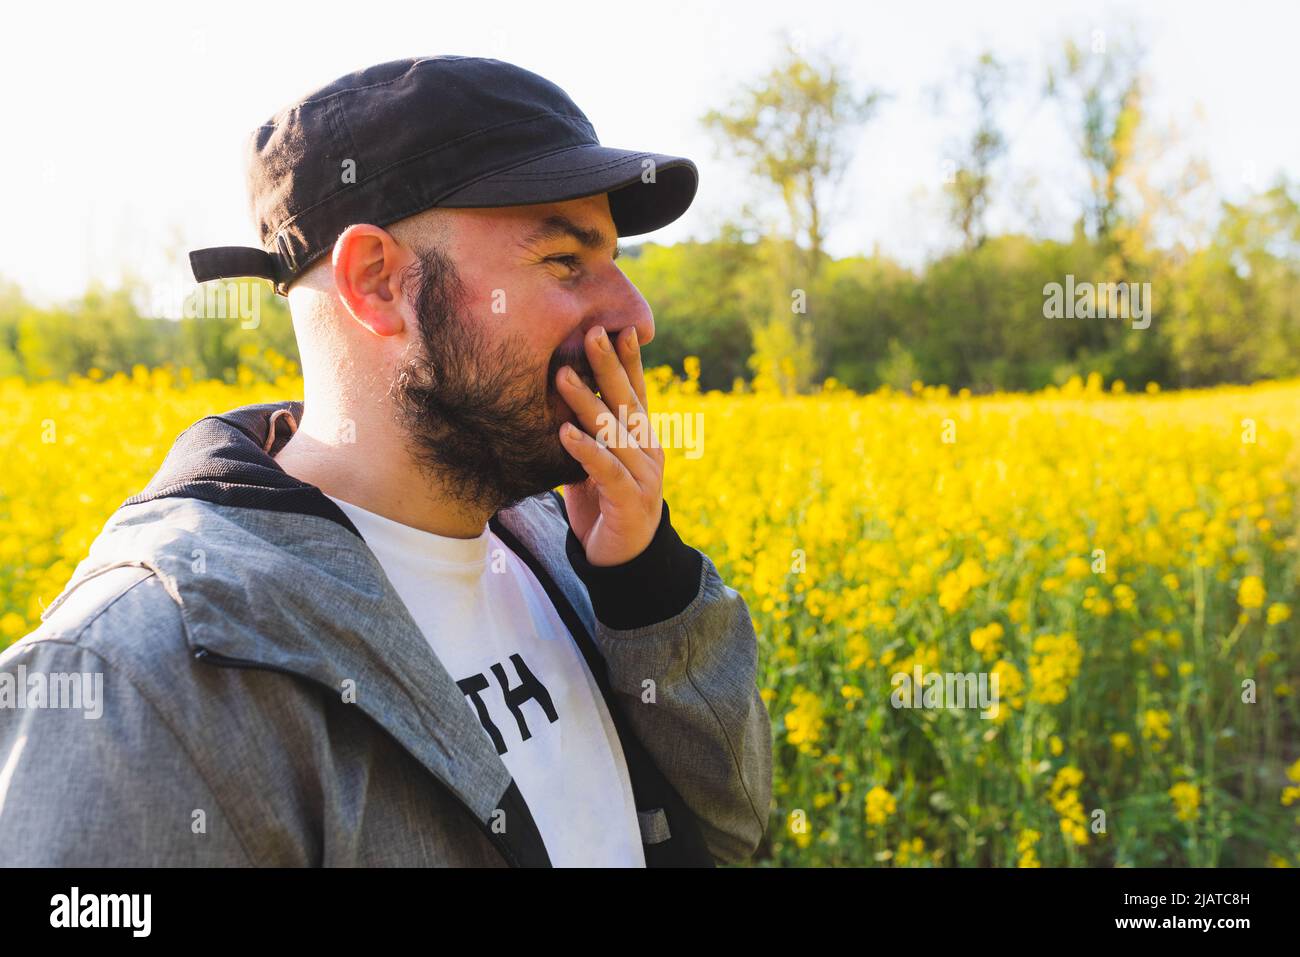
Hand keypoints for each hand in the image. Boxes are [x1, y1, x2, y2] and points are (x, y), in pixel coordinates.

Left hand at [555, 325, 664, 566]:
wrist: (625, 560)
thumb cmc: (605, 507)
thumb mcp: (594, 465)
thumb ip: (587, 435)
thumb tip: (558, 403)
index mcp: (641, 438)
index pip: (636, 391)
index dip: (629, 360)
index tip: (618, 326)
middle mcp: (648, 450)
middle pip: (626, 401)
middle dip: (608, 365)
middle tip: (591, 333)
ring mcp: (643, 475)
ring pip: (613, 432)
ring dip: (586, 402)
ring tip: (562, 375)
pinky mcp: (629, 500)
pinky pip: (605, 469)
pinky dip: (586, 449)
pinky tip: (566, 433)